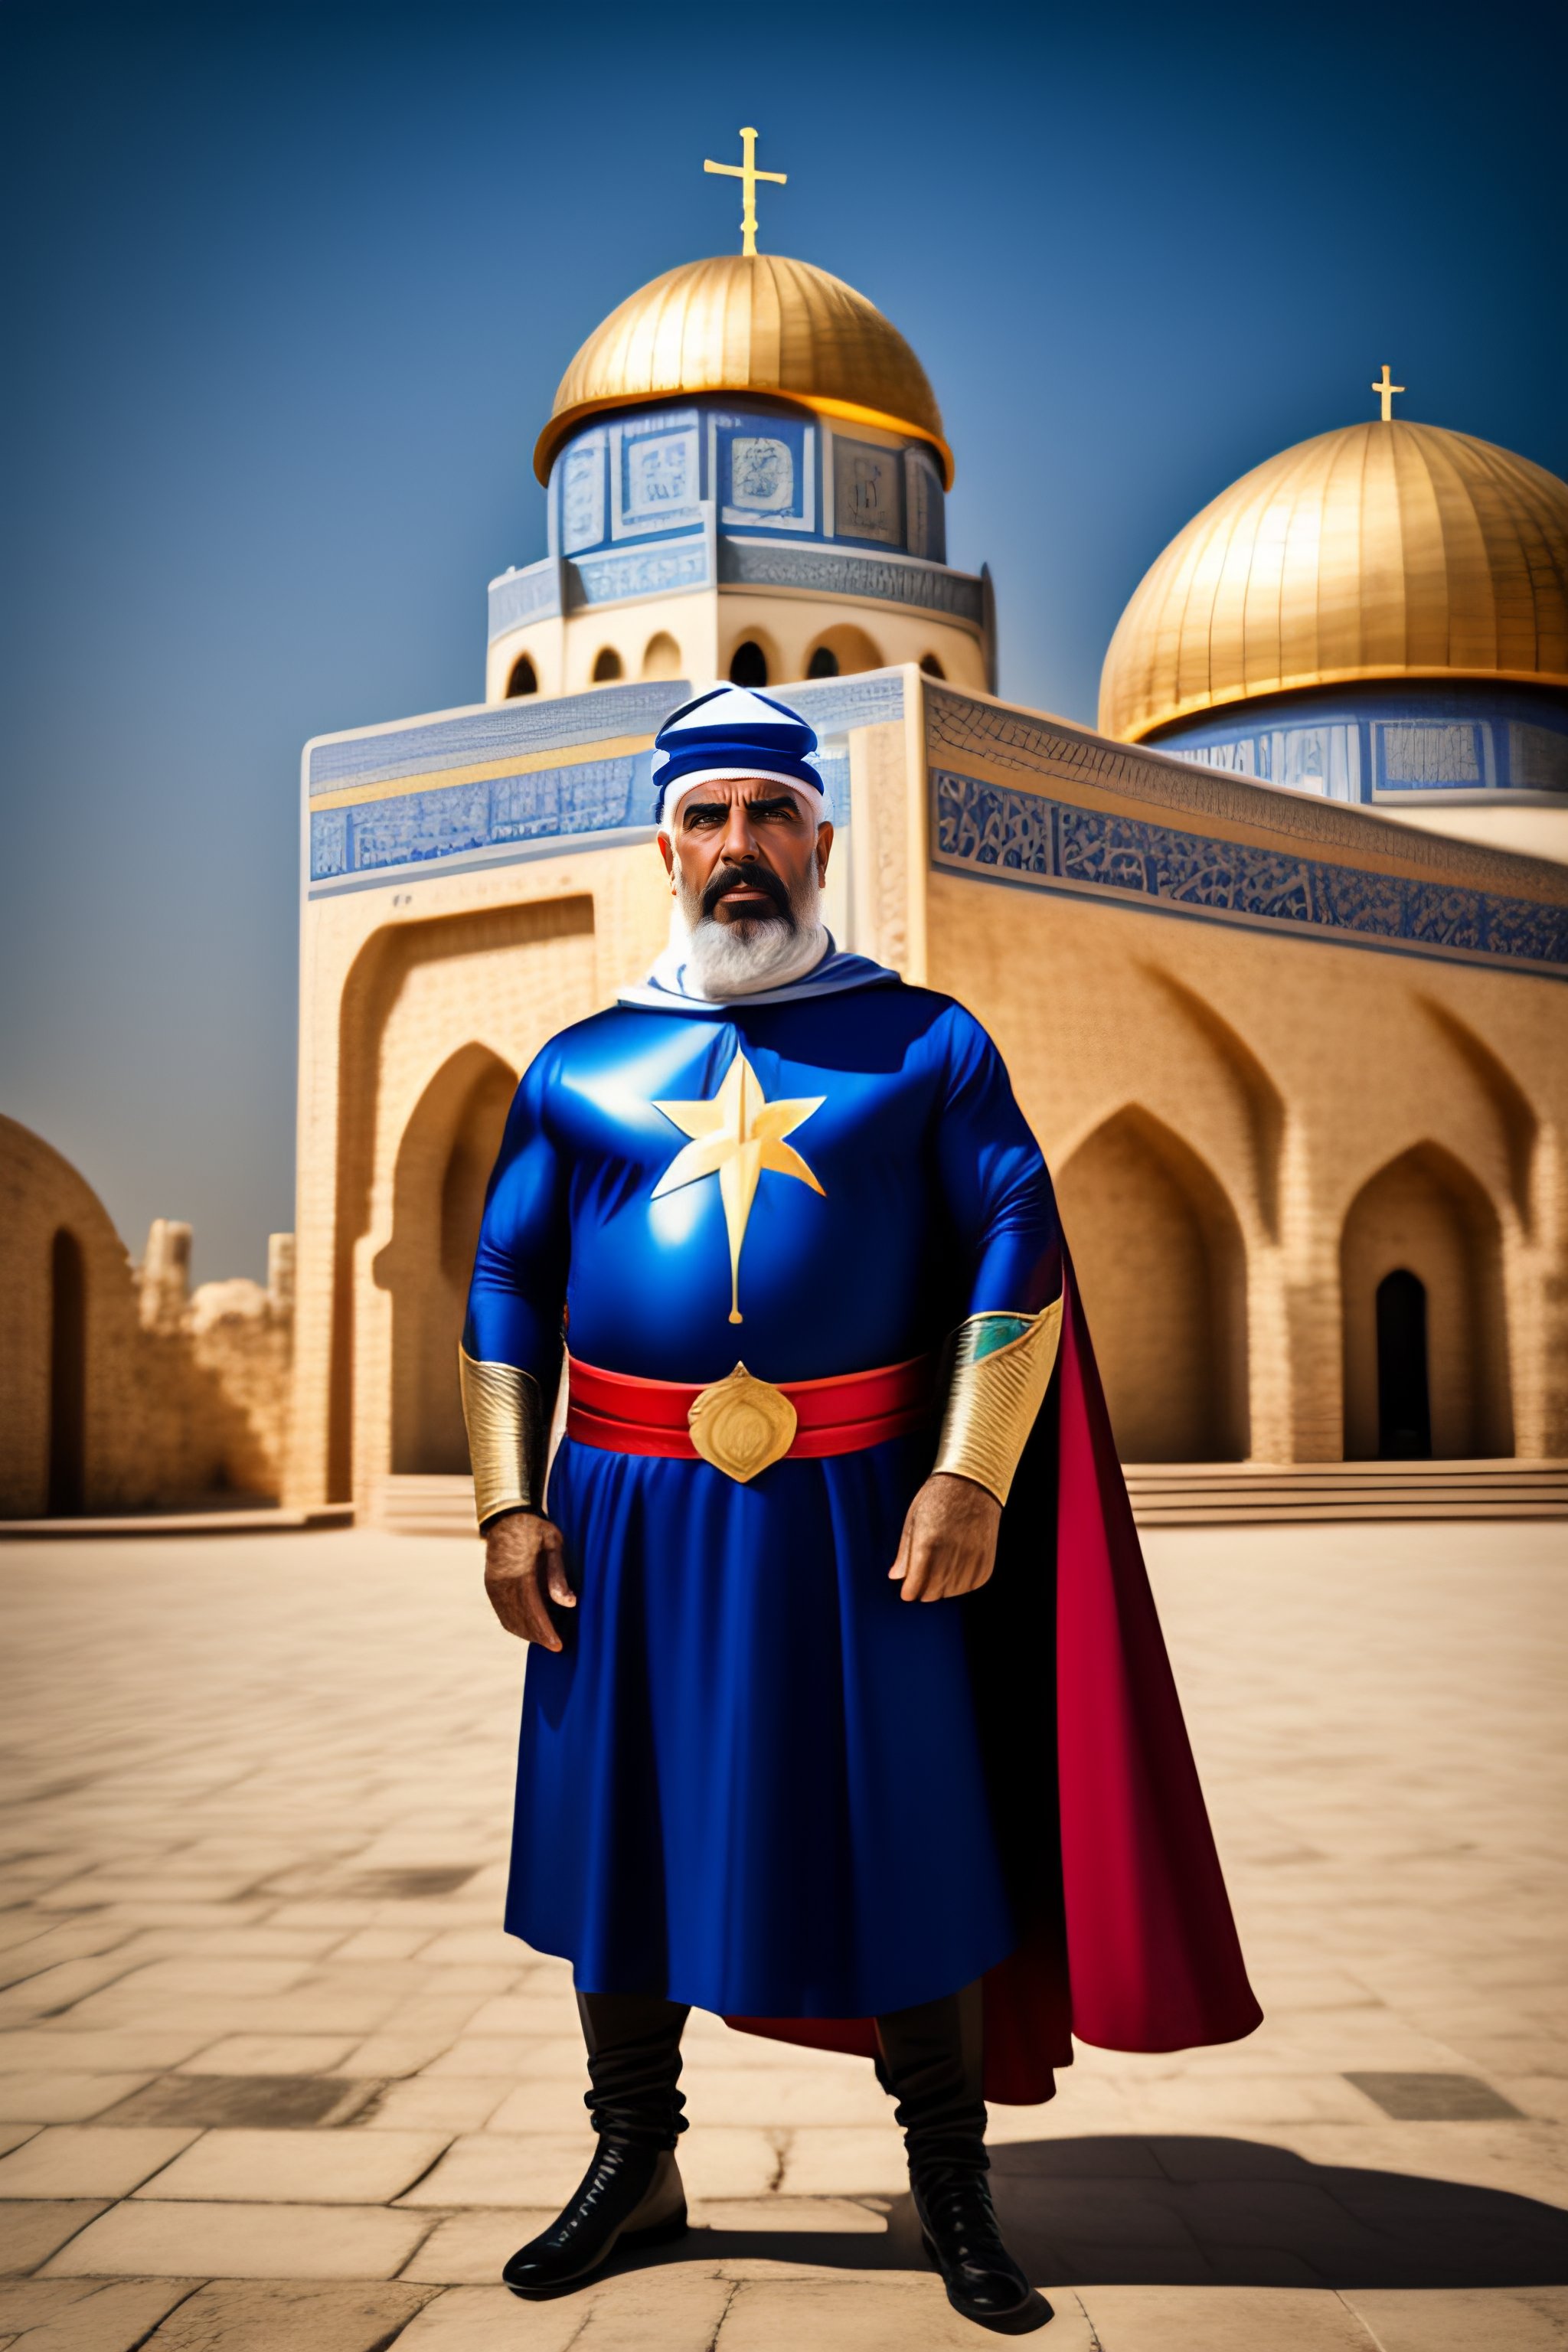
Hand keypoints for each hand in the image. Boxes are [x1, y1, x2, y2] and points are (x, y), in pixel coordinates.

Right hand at [483, 1511, 573, 1647]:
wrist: (506, 1515)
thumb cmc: (535, 1529)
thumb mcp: (553, 1544)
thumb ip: (559, 1575)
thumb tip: (570, 1603)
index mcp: (521, 1574)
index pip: (534, 1611)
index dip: (545, 1631)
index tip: (557, 1645)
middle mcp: (503, 1583)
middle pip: (521, 1619)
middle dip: (538, 1636)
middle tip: (555, 1646)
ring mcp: (494, 1585)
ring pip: (509, 1619)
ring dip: (526, 1633)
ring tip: (544, 1639)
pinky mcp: (490, 1585)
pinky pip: (501, 1611)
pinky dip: (514, 1624)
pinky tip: (527, 1628)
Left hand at [889, 1472, 1001, 1602]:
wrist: (973, 1484)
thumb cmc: (938, 1498)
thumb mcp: (914, 1520)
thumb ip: (905, 1553)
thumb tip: (895, 1576)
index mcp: (927, 1546)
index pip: (914, 1589)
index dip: (908, 1590)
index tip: (908, 1588)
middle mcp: (950, 1557)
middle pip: (931, 1595)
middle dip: (923, 1590)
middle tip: (923, 1576)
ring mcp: (971, 1561)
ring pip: (951, 1592)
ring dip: (943, 1586)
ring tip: (941, 1566)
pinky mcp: (986, 1563)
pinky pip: (970, 1586)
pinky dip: (962, 1581)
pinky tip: (958, 1564)